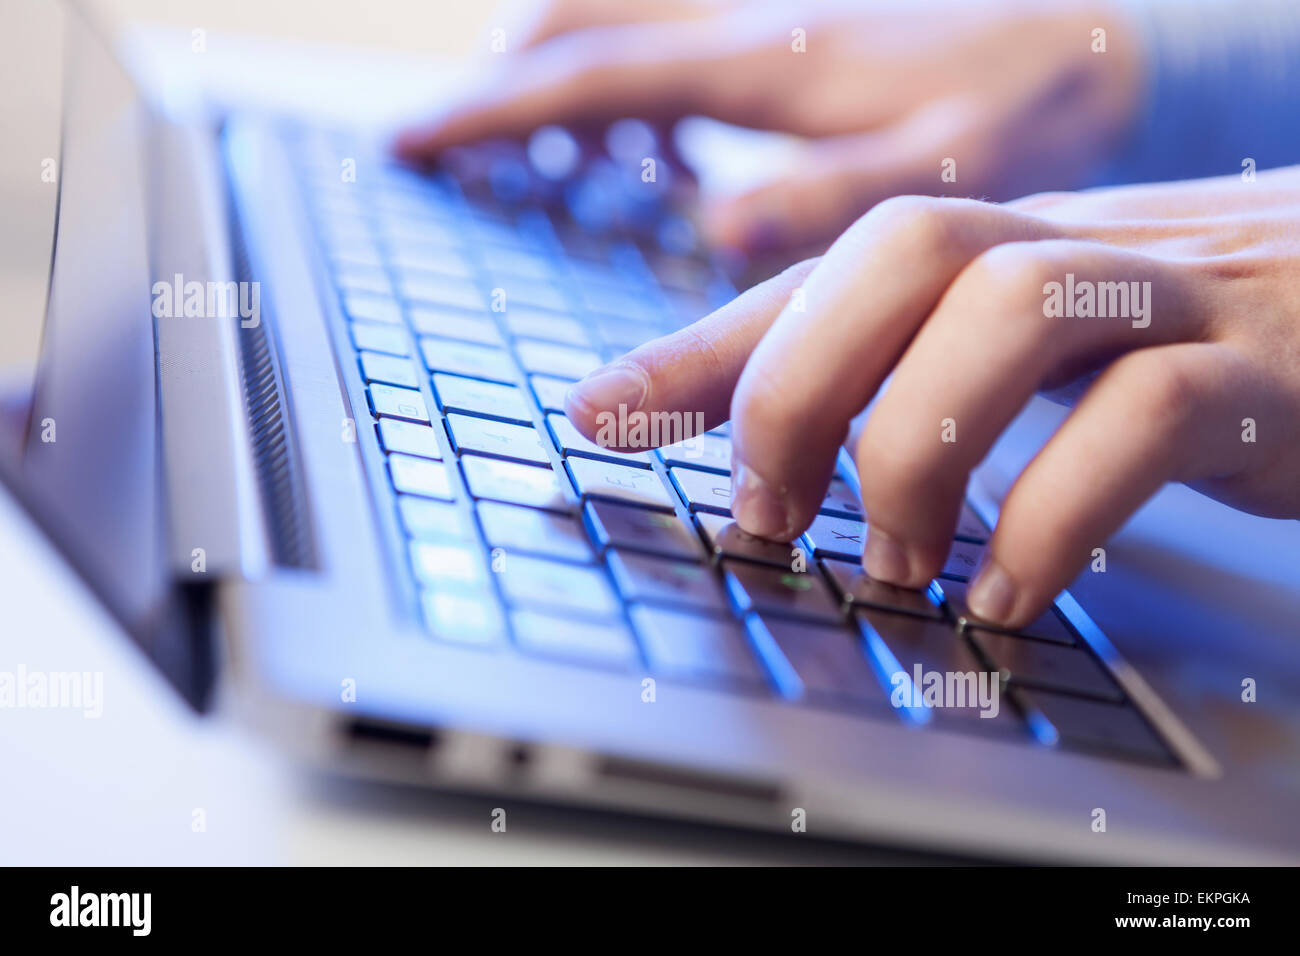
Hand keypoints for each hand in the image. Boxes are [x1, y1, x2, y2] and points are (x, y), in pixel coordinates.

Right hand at [395, 0, 1141, 252]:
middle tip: (455, 146)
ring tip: (547, 155)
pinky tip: (665, 146)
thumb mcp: (943, 171)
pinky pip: (678, 32)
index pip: (588, 75)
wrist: (1111, 37)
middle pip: (581, 22)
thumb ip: (827, 197)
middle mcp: (752, 22)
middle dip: (500, 81)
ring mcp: (771, 15)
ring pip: (621, 13)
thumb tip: (712, 225)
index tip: (412, 143)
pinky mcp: (799, 26)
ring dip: (559, 70)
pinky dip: (634, 80)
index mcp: (764, 63)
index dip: (490, 113)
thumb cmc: (1033, 109)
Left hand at [564, 169, 1299, 627]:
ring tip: (898, 564)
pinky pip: (1148, 413)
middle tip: (773, 514)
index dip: (699, 344)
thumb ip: (902, 374)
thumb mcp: (1030, 346)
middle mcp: (1067, 247)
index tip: (597, 419)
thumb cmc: (1187, 335)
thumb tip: (762, 445)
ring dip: (918, 448)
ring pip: (1009, 308)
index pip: (820, 271)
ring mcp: (1171, 295)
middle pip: (901, 252)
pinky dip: (1054, 512)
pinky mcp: (1263, 372)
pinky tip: (1009, 594)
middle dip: (801, 385)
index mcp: (997, 248)